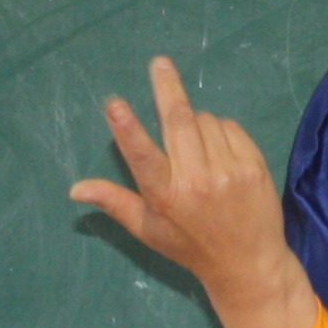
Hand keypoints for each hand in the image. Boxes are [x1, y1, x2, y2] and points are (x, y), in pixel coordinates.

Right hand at [68, 57, 292, 301]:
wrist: (248, 263)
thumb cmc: (190, 246)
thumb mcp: (149, 231)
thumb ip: (115, 202)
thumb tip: (74, 189)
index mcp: (165, 196)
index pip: (141, 156)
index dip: (127, 128)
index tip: (115, 104)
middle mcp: (196, 181)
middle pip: (178, 121)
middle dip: (166, 87)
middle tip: (159, 63)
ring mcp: (228, 172)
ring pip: (205, 120)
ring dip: (196, 121)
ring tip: (196, 146)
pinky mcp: (253, 166)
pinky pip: (230, 127)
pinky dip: (221, 129)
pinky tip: (218, 149)